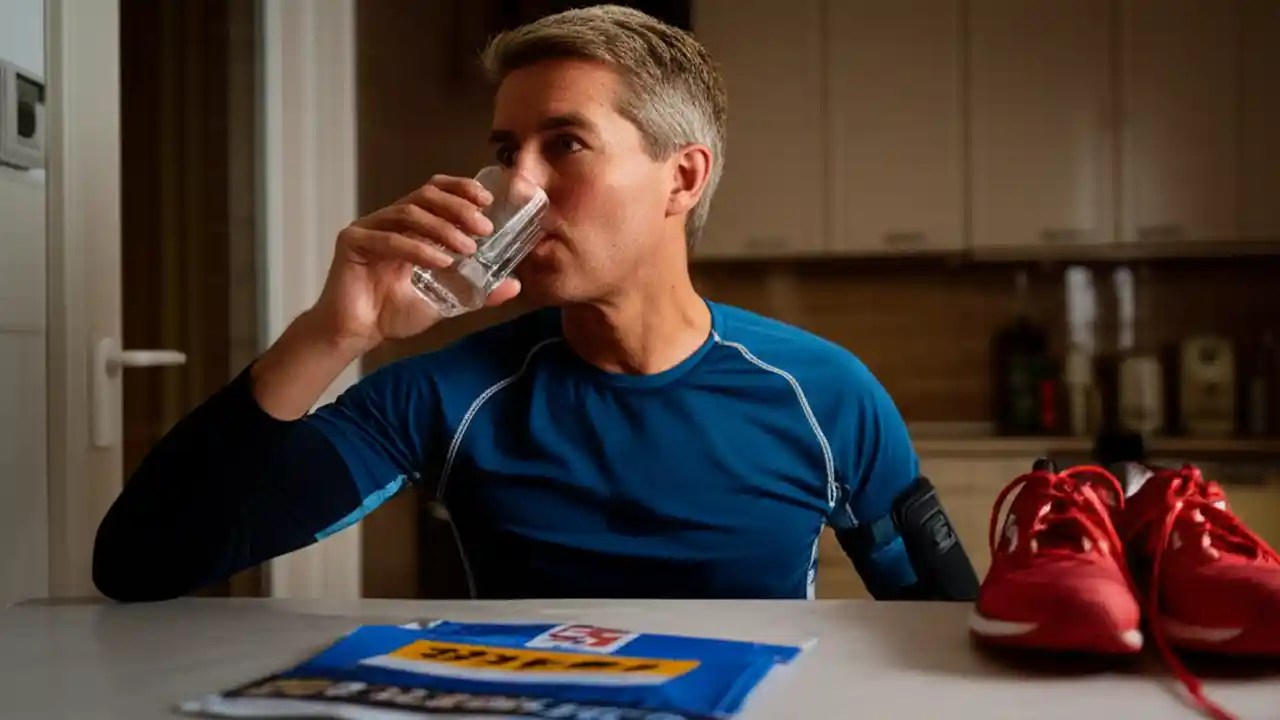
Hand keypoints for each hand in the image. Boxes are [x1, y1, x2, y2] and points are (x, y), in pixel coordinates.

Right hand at [309, 174, 522, 351]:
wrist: (357, 334)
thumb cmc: (392, 312)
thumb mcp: (445, 299)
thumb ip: (477, 291)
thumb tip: (514, 285)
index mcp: (409, 226)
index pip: (435, 192)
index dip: (460, 189)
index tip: (487, 200)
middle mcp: (388, 220)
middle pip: (425, 196)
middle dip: (458, 208)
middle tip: (483, 227)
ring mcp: (369, 227)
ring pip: (409, 213)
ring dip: (443, 228)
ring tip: (467, 248)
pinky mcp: (353, 241)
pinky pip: (390, 239)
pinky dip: (419, 249)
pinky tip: (441, 262)